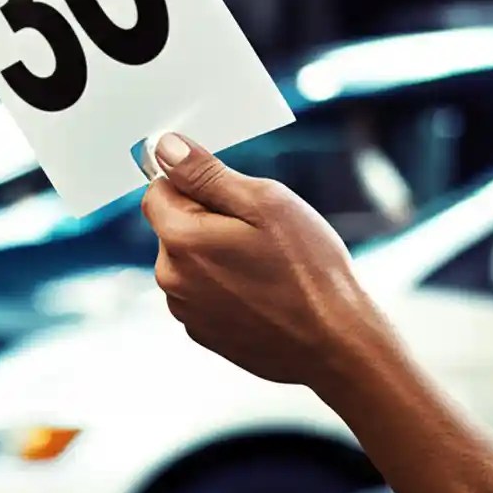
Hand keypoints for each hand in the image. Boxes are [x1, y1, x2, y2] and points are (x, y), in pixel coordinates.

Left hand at [141, 133, 396, 389]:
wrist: (335, 345)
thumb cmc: (308, 270)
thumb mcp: (264, 202)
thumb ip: (206, 173)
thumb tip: (164, 148)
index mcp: (180, 240)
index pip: (157, 191)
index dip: (194, 184)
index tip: (233, 196)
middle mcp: (170, 279)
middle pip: (174, 227)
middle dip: (208, 220)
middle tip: (260, 234)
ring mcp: (185, 310)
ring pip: (190, 261)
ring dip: (217, 254)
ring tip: (266, 266)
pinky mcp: (202, 332)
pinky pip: (203, 292)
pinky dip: (226, 286)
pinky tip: (263, 293)